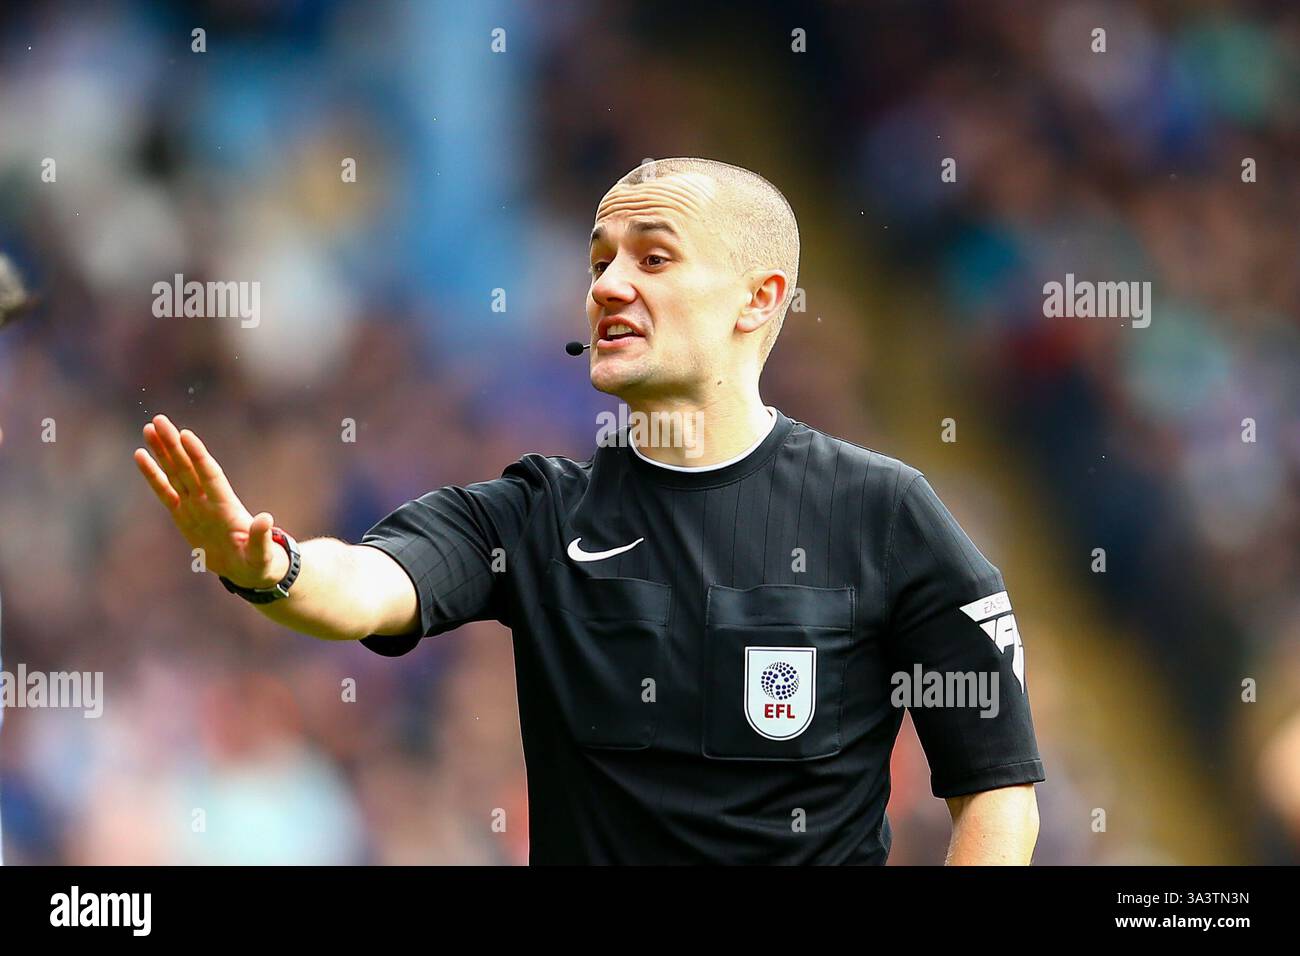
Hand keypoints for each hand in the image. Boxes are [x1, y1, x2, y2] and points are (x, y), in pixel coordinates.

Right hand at [134, 414, 288, 588]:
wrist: (246, 570)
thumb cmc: (258, 561)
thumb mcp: (262, 553)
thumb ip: (261, 537)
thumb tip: (266, 519)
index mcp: (226, 507)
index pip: (210, 475)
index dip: (198, 456)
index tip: (186, 435)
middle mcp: (208, 500)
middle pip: (188, 467)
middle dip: (174, 444)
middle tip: (160, 419)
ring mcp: (194, 505)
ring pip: (175, 473)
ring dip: (163, 451)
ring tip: (150, 428)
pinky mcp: (181, 514)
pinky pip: (164, 491)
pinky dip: (153, 475)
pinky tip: (140, 455)